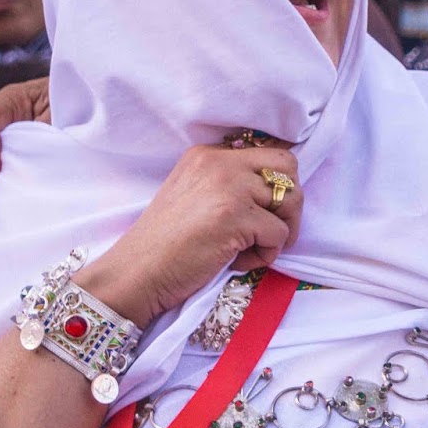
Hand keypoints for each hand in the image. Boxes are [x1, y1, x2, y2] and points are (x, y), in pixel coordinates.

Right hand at [75, 144, 302, 326]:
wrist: (137, 272)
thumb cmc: (167, 244)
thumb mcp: (197, 195)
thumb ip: (231, 184)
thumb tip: (281, 190)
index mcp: (208, 154)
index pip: (268, 154)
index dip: (277, 185)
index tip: (266, 210)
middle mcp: (220, 162)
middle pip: (287, 166)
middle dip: (290, 202)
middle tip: (271, 230)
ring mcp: (229, 187)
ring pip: (291, 200)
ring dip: (280, 232)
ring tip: (250, 249)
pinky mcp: (236, 216)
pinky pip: (279, 234)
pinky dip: (267, 255)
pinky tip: (237, 261)